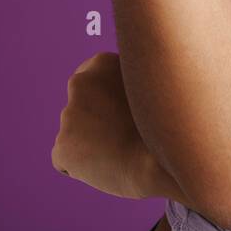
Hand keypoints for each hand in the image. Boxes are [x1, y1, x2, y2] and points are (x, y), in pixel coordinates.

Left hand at [51, 51, 157, 199]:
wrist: (168, 158)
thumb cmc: (166, 125)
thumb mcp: (149, 86)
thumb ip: (126, 83)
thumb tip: (115, 95)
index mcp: (100, 63)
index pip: (90, 86)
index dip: (106, 105)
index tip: (122, 116)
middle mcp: (79, 84)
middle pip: (81, 110)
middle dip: (95, 123)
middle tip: (123, 135)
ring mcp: (68, 115)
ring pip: (75, 136)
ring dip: (91, 145)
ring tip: (122, 152)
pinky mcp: (62, 146)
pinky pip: (67, 160)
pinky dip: (81, 167)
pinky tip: (107, 167)